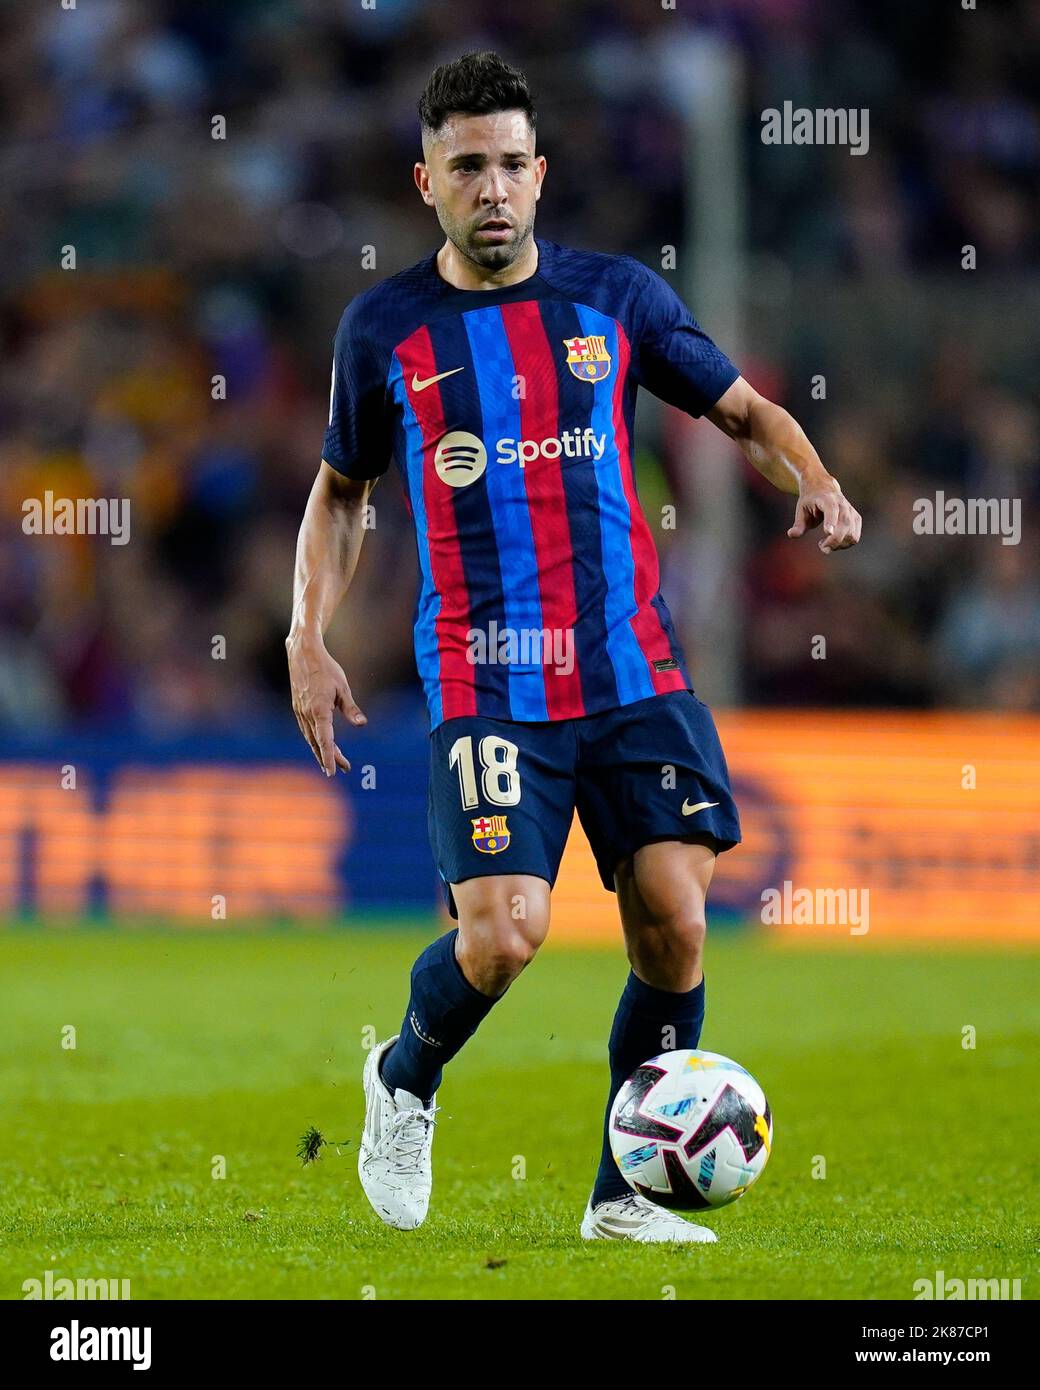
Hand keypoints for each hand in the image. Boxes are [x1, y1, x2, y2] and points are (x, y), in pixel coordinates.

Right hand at [286, 631, 366, 775]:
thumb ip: (351, 708)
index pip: (325, 740)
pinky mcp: (298, 708)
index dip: (330, 757)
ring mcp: (300, 712)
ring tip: (332, 763)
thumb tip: (362, 724)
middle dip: (330, 758)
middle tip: (344, 769)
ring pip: (310, 738)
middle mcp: (307, 714)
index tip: (334, 771)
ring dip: (321, 751)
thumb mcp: (343, 688)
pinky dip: (314, 740)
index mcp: (319, 710)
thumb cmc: (326, 669)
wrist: (303, 654)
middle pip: (318, 743)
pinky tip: (320, 744)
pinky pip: (306, 729)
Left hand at [788, 478, 861, 552]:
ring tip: (825, 544)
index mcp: (827, 499)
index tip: (827, 533)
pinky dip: (845, 544)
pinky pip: (854, 537)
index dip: (831, 521)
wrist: (823, 487)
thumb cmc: (810, 500)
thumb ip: (798, 524)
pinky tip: (834, 543)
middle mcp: (842, 504)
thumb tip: (791, 534)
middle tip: (821, 547)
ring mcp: (851, 511)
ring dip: (839, 545)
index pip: (832, 509)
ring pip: (851, 533)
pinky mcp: (856, 519)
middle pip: (844, 524)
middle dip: (834, 540)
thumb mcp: (801, 510)